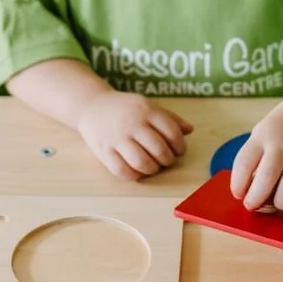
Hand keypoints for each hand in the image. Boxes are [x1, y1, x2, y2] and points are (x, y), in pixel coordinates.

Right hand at [74, 91, 193, 180]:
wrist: (92, 106)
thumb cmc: (126, 108)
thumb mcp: (148, 106)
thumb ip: (170, 118)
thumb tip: (190, 130)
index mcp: (146, 110)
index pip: (172, 132)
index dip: (180, 146)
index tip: (178, 150)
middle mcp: (132, 124)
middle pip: (159, 149)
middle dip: (167, 160)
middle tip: (166, 160)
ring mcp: (117, 138)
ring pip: (142, 163)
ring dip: (153, 169)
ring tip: (153, 166)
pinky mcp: (104, 151)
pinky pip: (122, 171)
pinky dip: (134, 175)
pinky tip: (137, 170)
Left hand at [229, 114, 282, 210]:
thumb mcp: (263, 133)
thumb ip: (256, 159)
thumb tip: (251, 193)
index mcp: (263, 135)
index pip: (244, 164)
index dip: (238, 185)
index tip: (238, 194)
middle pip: (266, 179)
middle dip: (256, 199)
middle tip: (252, 205)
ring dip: (278, 203)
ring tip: (274, 203)